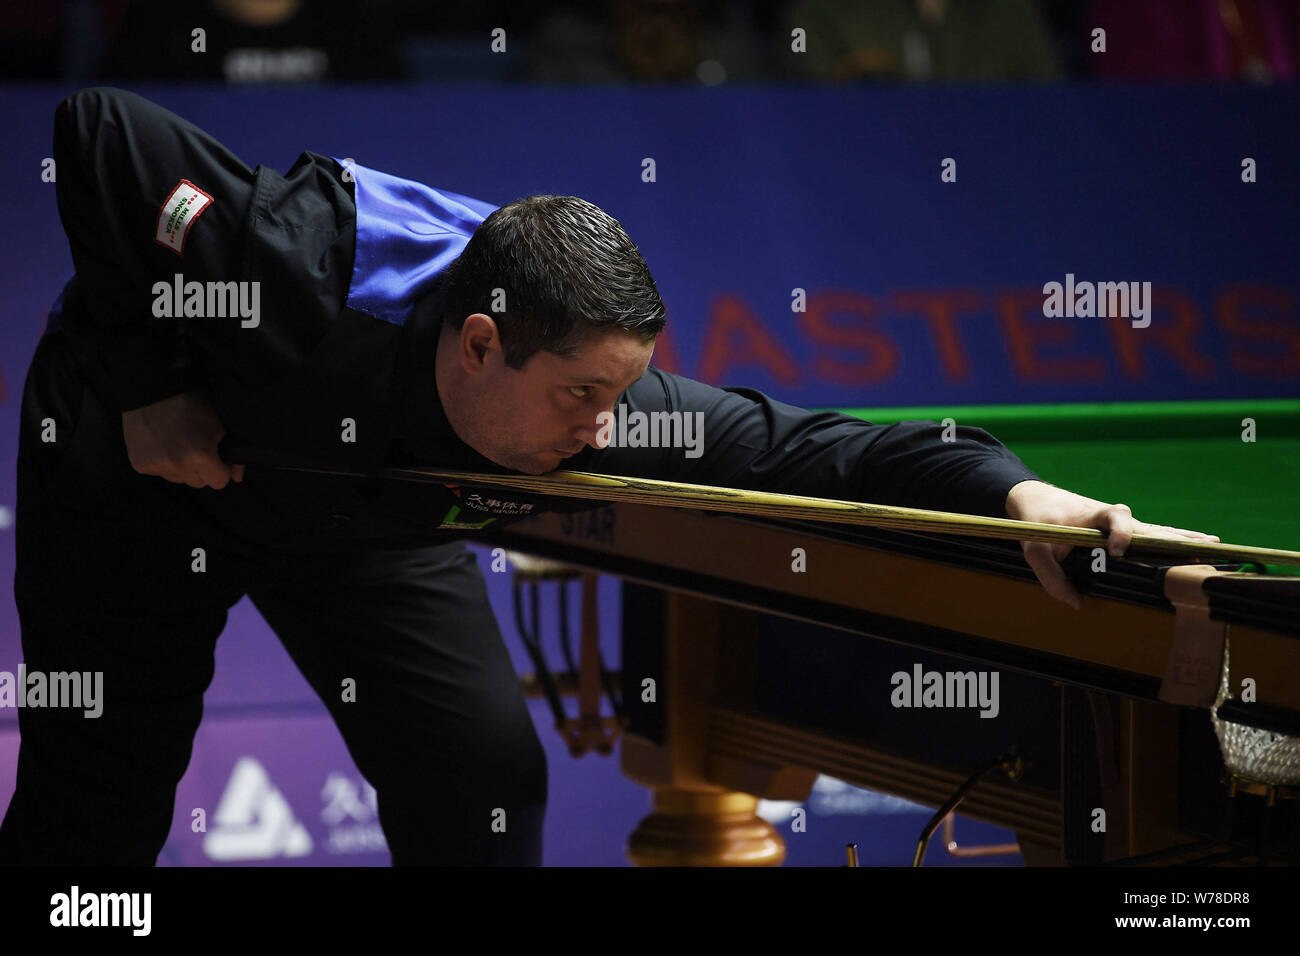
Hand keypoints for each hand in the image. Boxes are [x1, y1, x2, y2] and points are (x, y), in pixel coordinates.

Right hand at [121, 389, 244, 489]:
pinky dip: (163, 463)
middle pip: (198, 483)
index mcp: (199, 456)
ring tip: (178, 444)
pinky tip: (163, 445)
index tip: (219, 460)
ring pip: (178, 479)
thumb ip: (231, 453)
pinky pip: (160, 472)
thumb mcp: (218, 426)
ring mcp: (155, 466)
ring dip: (182, 468)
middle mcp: (177, 465)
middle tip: (197, 447)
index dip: (221, 470)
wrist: (154, 389)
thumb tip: (237, 476)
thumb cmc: (189, 404)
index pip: (219, 482)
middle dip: (202, 469)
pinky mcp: (139, 464)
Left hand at [1004, 480, 1219, 610]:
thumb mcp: (1034, 552)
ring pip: (1156, 530)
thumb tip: (1077, 604)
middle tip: (1200, 549)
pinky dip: (1175, 539)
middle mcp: (1112, 517)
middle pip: (1147, 527)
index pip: (1113, 517)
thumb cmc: (1035, 524)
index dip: (1119, 532)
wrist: (1035, 499)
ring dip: (1183, 538)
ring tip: (1213, 546)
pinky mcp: (1124, 528)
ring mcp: (1121, 523)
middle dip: (1172, 539)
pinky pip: (1152, 534)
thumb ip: (1052, 579)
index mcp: (1092, 517)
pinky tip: (1201, 543)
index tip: (1118, 549)